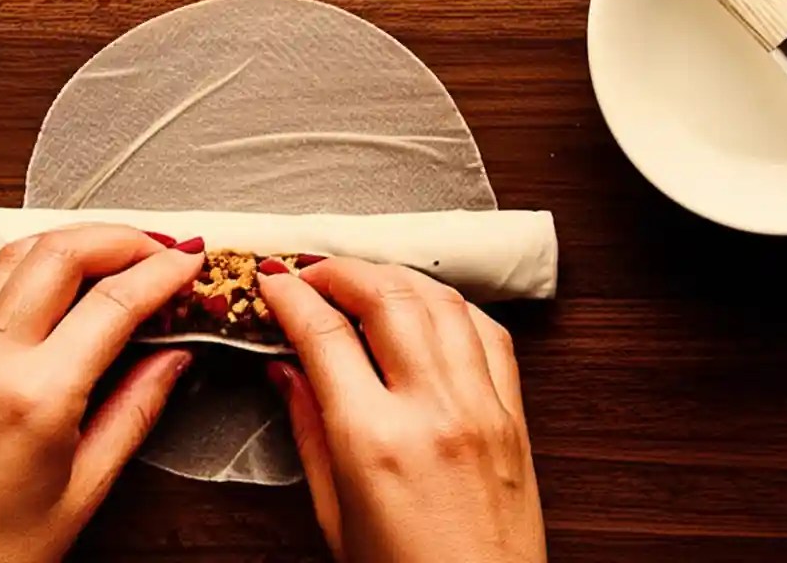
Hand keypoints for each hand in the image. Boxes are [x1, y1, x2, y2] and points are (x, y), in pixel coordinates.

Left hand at [0, 225, 205, 562]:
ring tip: (111, 252)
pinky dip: (10, 259)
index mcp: (33, 398)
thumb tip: (174, 357)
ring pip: (11, 253)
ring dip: (69, 239)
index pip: (114, 302)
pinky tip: (39, 272)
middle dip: (121, 237)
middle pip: (60, 254)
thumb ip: (136, 409)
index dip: (164, 270)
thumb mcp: (86, 488)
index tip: (191, 259)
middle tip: (160, 248)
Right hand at [260, 259, 545, 562]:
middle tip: (310, 271)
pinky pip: (488, 331)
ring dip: (393, 276)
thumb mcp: (333, 516)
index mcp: (375, 442)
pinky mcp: (513, 414)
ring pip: (440, 300)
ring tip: (361, 279)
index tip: (272, 281)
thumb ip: (308, 431)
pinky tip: (427, 310)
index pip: (324, 334)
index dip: (290, 295)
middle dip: (339, 269)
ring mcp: (481, 406)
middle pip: (384, 296)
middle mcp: (433, 411)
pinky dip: (451, 306)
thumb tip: (286, 370)